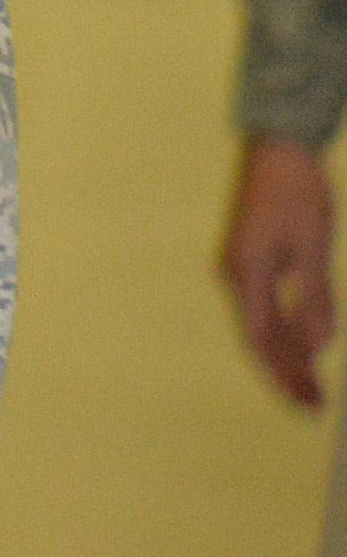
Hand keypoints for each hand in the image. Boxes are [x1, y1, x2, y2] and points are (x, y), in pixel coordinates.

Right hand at [222, 133, 335, 407]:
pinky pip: (266, 307)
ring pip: (263, 324)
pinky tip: (306, 344)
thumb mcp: (314, 247)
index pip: (266, 340)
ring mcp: (240, 267)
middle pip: (260, 338)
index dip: (287, 376)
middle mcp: (236, 276)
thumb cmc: (298, 194)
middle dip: (287, 374)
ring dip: (288, 355)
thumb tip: (319, 347)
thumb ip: (314, 297)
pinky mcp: (251, 259)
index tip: (311, 404)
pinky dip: (287, 331)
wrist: (278, 149)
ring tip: (313, 384)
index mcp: (248, 274)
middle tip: (315, 406)